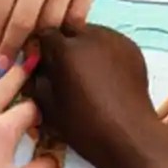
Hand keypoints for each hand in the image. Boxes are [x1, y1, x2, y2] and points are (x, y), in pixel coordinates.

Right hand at [27, 25, 167, 167]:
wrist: (129, 136)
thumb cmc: (85, 126)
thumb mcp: (48, 106)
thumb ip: (36, 79)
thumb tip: (34, 66)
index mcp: (67, 49)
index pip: (44, 33)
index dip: (40, 49)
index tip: (40, 64)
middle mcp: (92, 36)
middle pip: (69, 30)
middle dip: (63, 46)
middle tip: (63, 69)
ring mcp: (115, 39)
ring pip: (92, 34)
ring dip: (84, 48)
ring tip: (85, 73)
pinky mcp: (132, 47)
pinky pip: (110, 43)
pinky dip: (103, 53)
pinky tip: (103, 76)